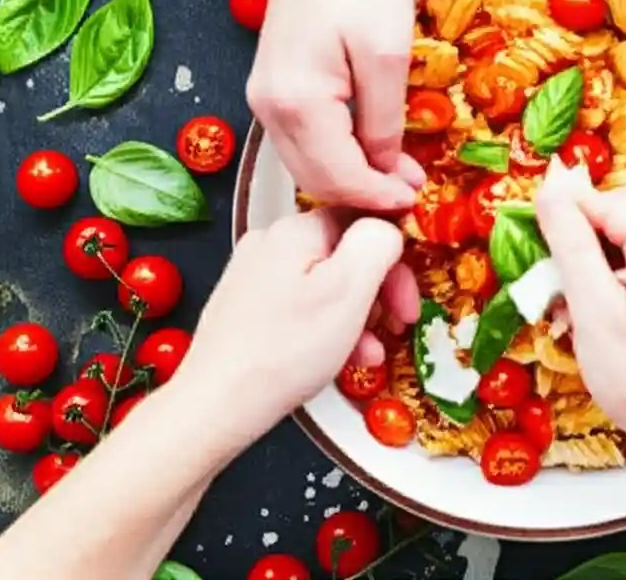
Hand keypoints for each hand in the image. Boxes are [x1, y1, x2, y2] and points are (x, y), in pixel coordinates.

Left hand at [176, 211, 408, 433]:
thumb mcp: (348, 290)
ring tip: (367, 354)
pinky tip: (338, 358)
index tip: (407, 300)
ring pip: (327, 284)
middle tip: (396, 326)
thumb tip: (389, 227)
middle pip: (346, 254)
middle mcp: (271, 243)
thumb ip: (377, 243)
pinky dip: (328, 328)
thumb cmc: (285, 351)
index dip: (396, 260)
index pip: (364, 221)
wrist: (218, 404)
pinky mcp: (246, 307)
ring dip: (356, 317)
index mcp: (296, 230)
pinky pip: (302, 306)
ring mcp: (254, 275)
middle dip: (378, 292)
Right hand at [246, 0, 423, 209]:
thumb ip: (384, 121)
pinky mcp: (272, 95)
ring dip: (350, 181)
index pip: (338, 177)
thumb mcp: (387, 55)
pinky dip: (335, 160)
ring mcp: (264, 104)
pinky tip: (369, 154)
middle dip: (363, 196)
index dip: (378, 197)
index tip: (413, 201)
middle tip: (409, 194)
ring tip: (396, 177)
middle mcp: (270, 112)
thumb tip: (387, 172)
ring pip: (307, 169)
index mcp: (297, 104)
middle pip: (316, 182)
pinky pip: (303, 146)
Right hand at [534, 166, 625, 446]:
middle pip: (621, 218)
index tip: (526, 228)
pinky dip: (610, 278)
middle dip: (580, 242)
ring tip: (569, 303)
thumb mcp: (592, 307)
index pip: (610, 204)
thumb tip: (552, 183)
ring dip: (591, 263)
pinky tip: (592, 309)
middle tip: (549, 279)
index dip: (567, 212)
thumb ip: (571, 241)